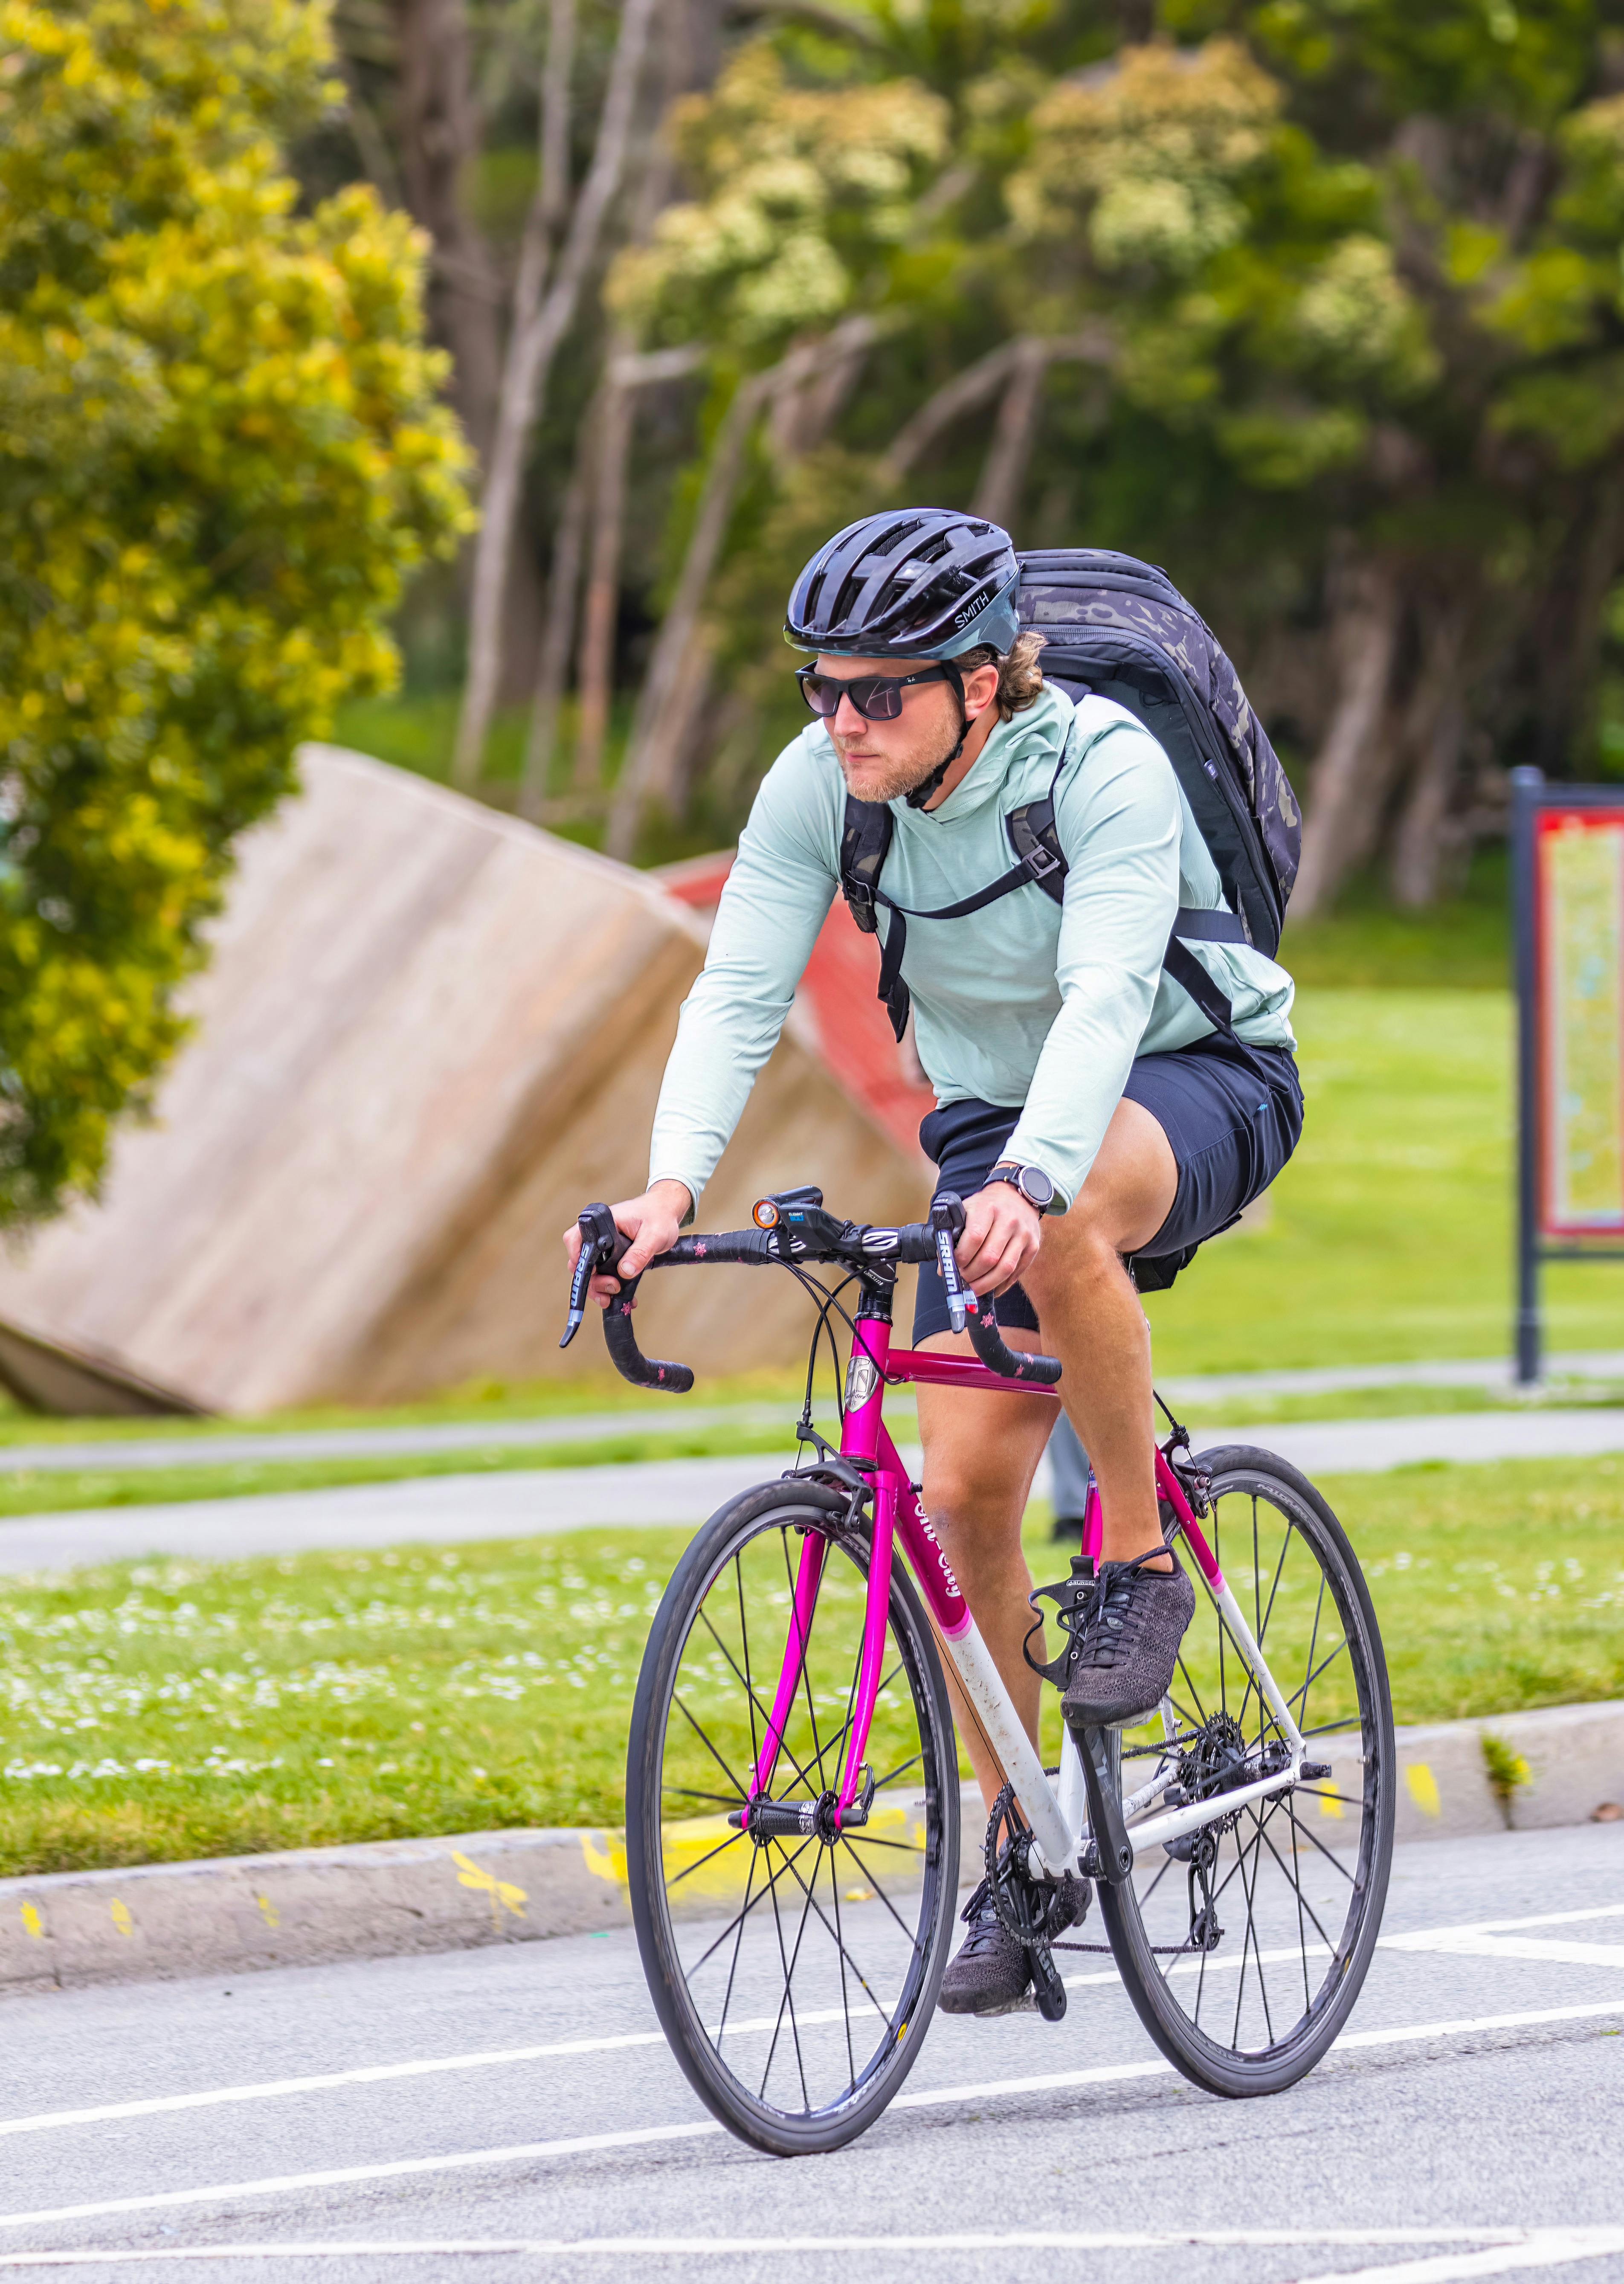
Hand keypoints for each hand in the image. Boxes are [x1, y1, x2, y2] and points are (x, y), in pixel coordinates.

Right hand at [562, 1179, 692, 1307]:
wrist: (666, 1213)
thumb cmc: (659, 1215)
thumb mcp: (654, 1234)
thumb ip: (640, 1252)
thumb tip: (625, 1270)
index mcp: (603, 1222)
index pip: (575, 1239)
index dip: (577, 1259)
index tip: (590, 1274)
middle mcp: (598, 1234)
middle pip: (580, 1260)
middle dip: (592, 1280)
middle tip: (611, 1288)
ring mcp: (603, 1247)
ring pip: (590, 1271)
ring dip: (598, 1287)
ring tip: (611, 1298)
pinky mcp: (611, 1257)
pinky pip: (603, 1274)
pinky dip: (609, 1287)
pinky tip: (621, 1296)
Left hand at [955, 1182, 1041, 1298]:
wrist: (1016, 1196)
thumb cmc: (986, 1207)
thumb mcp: (967, 1210)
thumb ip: (953, 1235)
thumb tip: (944, 1268)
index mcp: (988, 1208)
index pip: (975, 1237)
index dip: (961, 1257)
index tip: (953, 1265)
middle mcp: (1009, 1220)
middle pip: (990, 1257)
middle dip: (972, 1275)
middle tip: (962, 1281)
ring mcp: (1024, 1234)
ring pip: (1005, 1268)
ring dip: (986, 1284)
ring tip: (973, 1289)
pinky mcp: (1033, 1246)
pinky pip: (1017, 1272)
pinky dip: (1002, 1285)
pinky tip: (990, 1288)